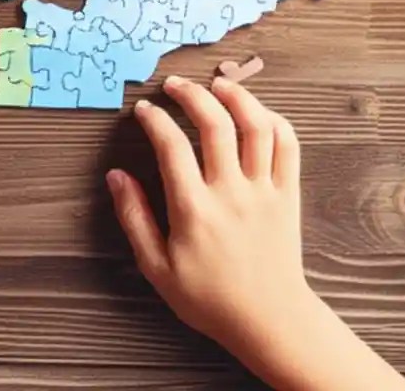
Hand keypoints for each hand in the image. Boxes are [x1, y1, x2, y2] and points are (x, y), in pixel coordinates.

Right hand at [110, 76, 404, 390]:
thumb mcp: (156, 267)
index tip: (144, 110)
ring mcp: (264, 191)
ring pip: (256, 126)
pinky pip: (287, 145)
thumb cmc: (208, 298)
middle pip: (214, 124)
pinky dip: (273, 120)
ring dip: (237, 97)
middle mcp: (230, 193)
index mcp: (194, 210)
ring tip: (217, 85)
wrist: (268, 319)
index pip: (171, 147)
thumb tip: (116, 176)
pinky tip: (255, 113)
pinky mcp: (288, 195)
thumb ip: (134, 218)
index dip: (154, 120)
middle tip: (175, 85)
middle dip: (191, 95)